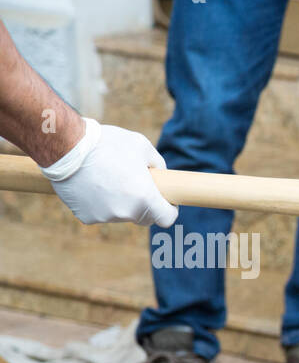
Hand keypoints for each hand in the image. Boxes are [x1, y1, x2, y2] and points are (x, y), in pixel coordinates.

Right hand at [46, 121, 178, 227]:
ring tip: (108, 179)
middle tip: (135, 186)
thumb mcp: (142, 146)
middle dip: (145, 205)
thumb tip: (160, 176)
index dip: (169, 210)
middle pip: (144, 217)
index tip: (165, 201)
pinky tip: (92, 185)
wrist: (66, 145)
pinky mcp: (86, 216)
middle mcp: (127, 212)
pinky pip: (100, 213)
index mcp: (145, 198)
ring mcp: (105, 217)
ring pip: (121, 214)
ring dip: (120, 203)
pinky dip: (100, 203)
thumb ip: (157, 165)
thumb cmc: (107, 143)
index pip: (167, 219)